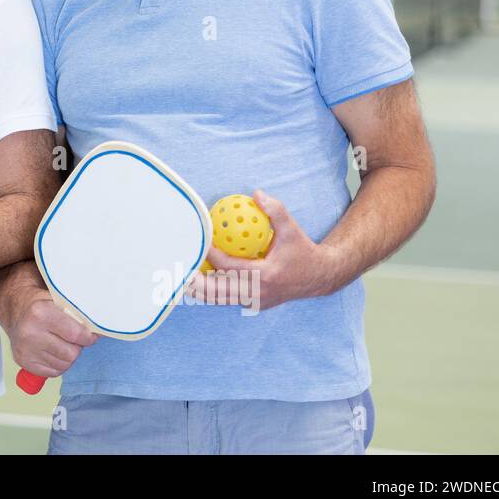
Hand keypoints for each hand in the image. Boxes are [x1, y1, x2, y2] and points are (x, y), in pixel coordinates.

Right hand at [0, 283, 97, 380]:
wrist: (14, 308)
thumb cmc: (40, 303)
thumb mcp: (58, 300)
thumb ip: (78, 314)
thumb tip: (101, 331)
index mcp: (40, 313)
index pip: (75, 334)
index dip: (88, 337)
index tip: (92, 336)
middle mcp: (30, 333)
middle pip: (71, 354)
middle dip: (77, 347)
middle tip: (74, 339)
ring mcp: (25, 350)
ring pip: (63, 365)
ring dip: (68, 357)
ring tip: (63, 344)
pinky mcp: (23, 362)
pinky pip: (53, 373)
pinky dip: (58, 364)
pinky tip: (53, 352)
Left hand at [186, 189, 338, 311]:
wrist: (319, 277)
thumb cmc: (302, 250)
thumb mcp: (292, 229)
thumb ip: (275, 211)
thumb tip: (256, 194)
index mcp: (267, 275)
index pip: (232, 268)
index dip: (213, 257)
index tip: (201, 245)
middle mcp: (259, 293)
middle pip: (219, 292)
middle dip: (197, 283)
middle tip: (179, 270)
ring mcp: (256, 302)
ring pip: (220, 300)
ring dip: (200, 291)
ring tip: (180, 279)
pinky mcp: (254, 304)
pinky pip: (228, 299)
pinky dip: (212, 292)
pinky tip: (197, 281)